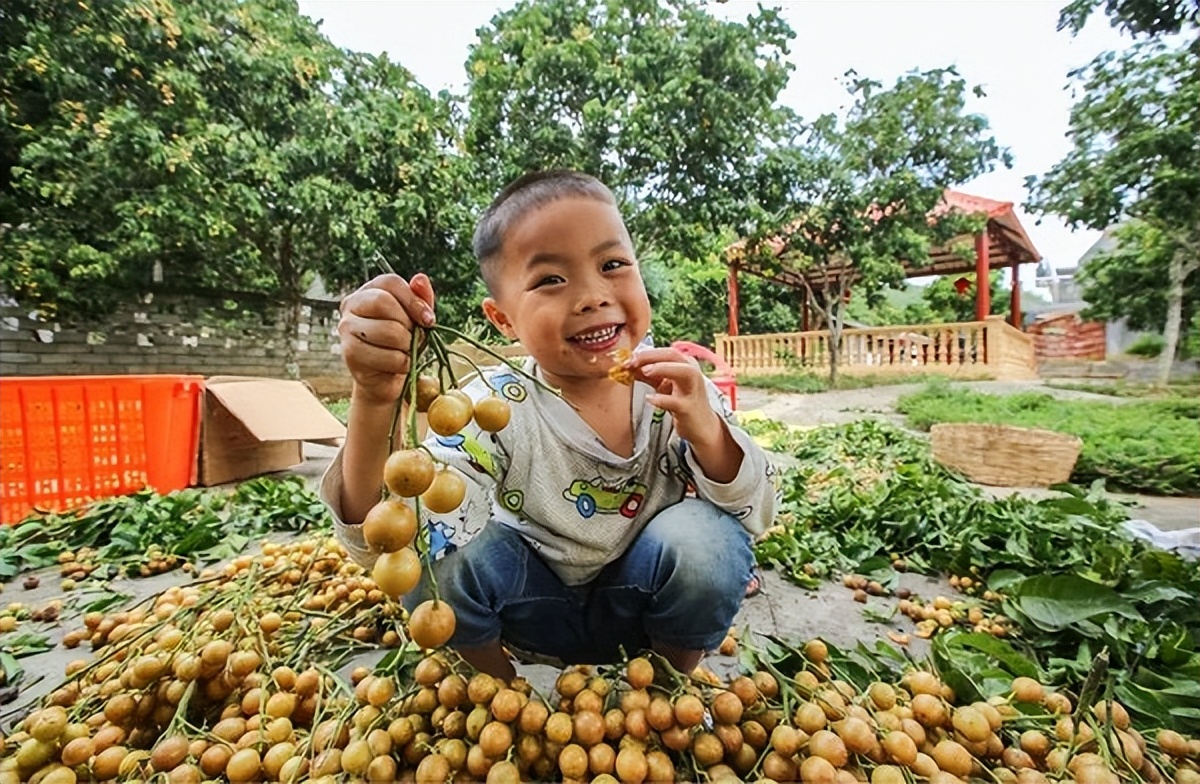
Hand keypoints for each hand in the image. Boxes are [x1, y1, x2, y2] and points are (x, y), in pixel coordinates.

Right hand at [338, 273, 435, 405]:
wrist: (386, 377)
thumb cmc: (401, 342)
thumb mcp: (415, 318)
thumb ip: (420, 298)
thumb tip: (420, 278)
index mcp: (369, 290)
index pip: (390, 282)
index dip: (414, 300)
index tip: (429, 320)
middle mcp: (352, 304)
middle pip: (383, 302)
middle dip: (408, 324)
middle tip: (414, 338)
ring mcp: (346, 328)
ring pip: (388, 330)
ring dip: (407, 345)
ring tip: (406, 351)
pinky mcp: (349, 352)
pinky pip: (386, 356)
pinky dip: (401, 363)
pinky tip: (398, 364)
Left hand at [626, 347, 722, 444]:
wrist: (700, 425)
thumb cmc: (682, 401)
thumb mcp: (663, 384)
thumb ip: (647, 374)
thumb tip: (627, 366)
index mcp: (685, 364)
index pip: (665, 351)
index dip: (645, 353)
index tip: (627, 358)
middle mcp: (692, 373)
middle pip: (673, 355)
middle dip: (650, 356)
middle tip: (631, 362)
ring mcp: (692, 390)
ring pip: (684, 372)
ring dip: (663, 368)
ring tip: (644, 371)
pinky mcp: (689, 409)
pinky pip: (676, 402)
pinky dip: (662, 399)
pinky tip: (649, 398)